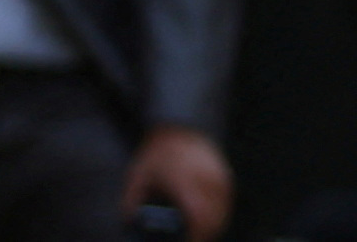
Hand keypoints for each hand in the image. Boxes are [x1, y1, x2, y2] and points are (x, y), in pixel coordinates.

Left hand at [123, 126, 233, 241]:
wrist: (179, 126)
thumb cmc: (157, 152)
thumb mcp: (138, 174)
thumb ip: (132, 199)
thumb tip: (128, 219)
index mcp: (183, 179)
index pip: (198, 213)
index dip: (196, 234)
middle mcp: (204, 177)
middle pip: (215, 214)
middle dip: (206, 233)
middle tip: (194, 239)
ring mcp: (216, 173)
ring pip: (224, 206)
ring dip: (216, 222)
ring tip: (203, 232)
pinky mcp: (223, 170)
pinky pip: (227, 196)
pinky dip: (222, 209)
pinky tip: (212, 217)